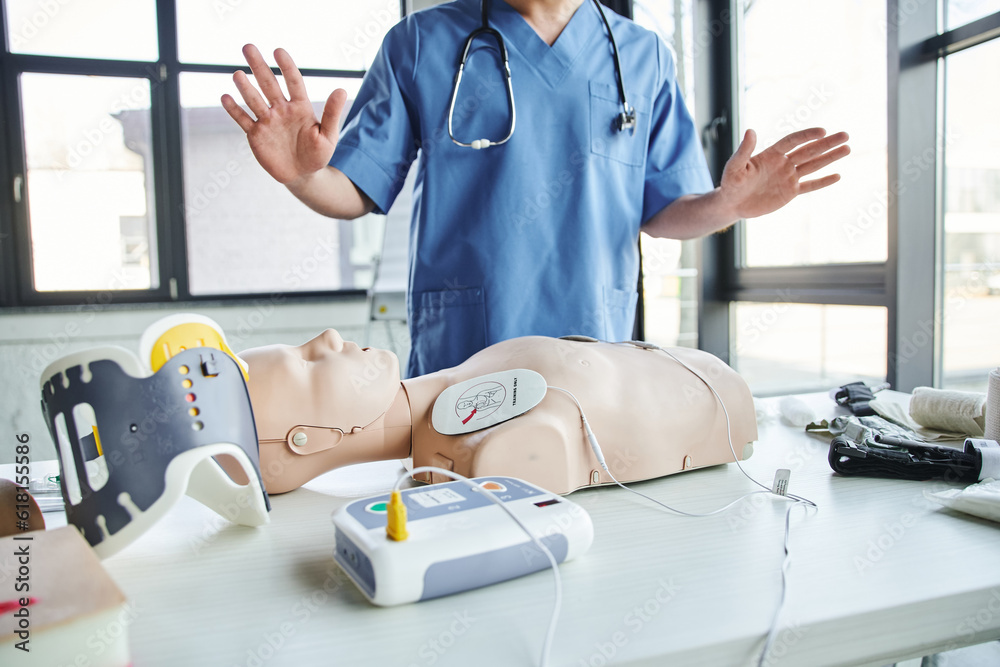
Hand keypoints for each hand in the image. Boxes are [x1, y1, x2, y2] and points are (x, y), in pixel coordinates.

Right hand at [221, 44, 347, 185]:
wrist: (303, 175)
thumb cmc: (318, 154)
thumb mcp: (328, 135)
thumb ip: (332, 113)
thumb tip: (341, 89)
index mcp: (300, 107)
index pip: (293, 81)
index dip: (286, 66)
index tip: (278, 51)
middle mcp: (281, 109)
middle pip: (268, 84)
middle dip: (258, 66)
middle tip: (248, 47)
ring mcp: (267, 120)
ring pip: (254, 100)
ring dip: (245, 87)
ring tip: (238, 74)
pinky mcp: (256, 134)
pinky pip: (243, 120)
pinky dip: (234, 110)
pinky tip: (225, 97)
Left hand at [720, 128, 849, 218]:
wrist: (732, 203)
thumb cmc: (730, 183)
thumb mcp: (735, 166)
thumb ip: (744, 150)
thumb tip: (751, 130)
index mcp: (771, 154)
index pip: (793, 141)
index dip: (807, 135)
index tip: (823, 131)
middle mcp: (783, 163)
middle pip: (809, 150)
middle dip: (827, 143)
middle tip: (845, 135)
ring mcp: (788, 177)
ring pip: (813, 165)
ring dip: (830, 158)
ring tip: (847, 148)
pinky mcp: (790, 192)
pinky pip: (809, 186)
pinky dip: (822, 182)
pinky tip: (838, 175)